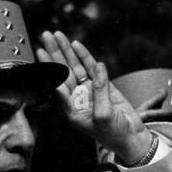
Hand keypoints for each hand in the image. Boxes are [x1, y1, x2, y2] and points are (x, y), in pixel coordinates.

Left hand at [37, 31, 151, 165]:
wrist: (131, 137)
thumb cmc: (114, 133)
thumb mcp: (103, 115)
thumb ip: (100, 90)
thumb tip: (98, 66)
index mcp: (71, 110)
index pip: (56, 85)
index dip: (49, 68)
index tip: (41, 52)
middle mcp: (76, 99)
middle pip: (62, 71)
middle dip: (54, 53)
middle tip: (45, 35)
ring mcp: (88, 91)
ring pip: (75, 67)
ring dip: (66, 51)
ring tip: (57, 34)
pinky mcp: (102, 86)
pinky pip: (90, 68)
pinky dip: (84, 56)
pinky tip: (76, 44)